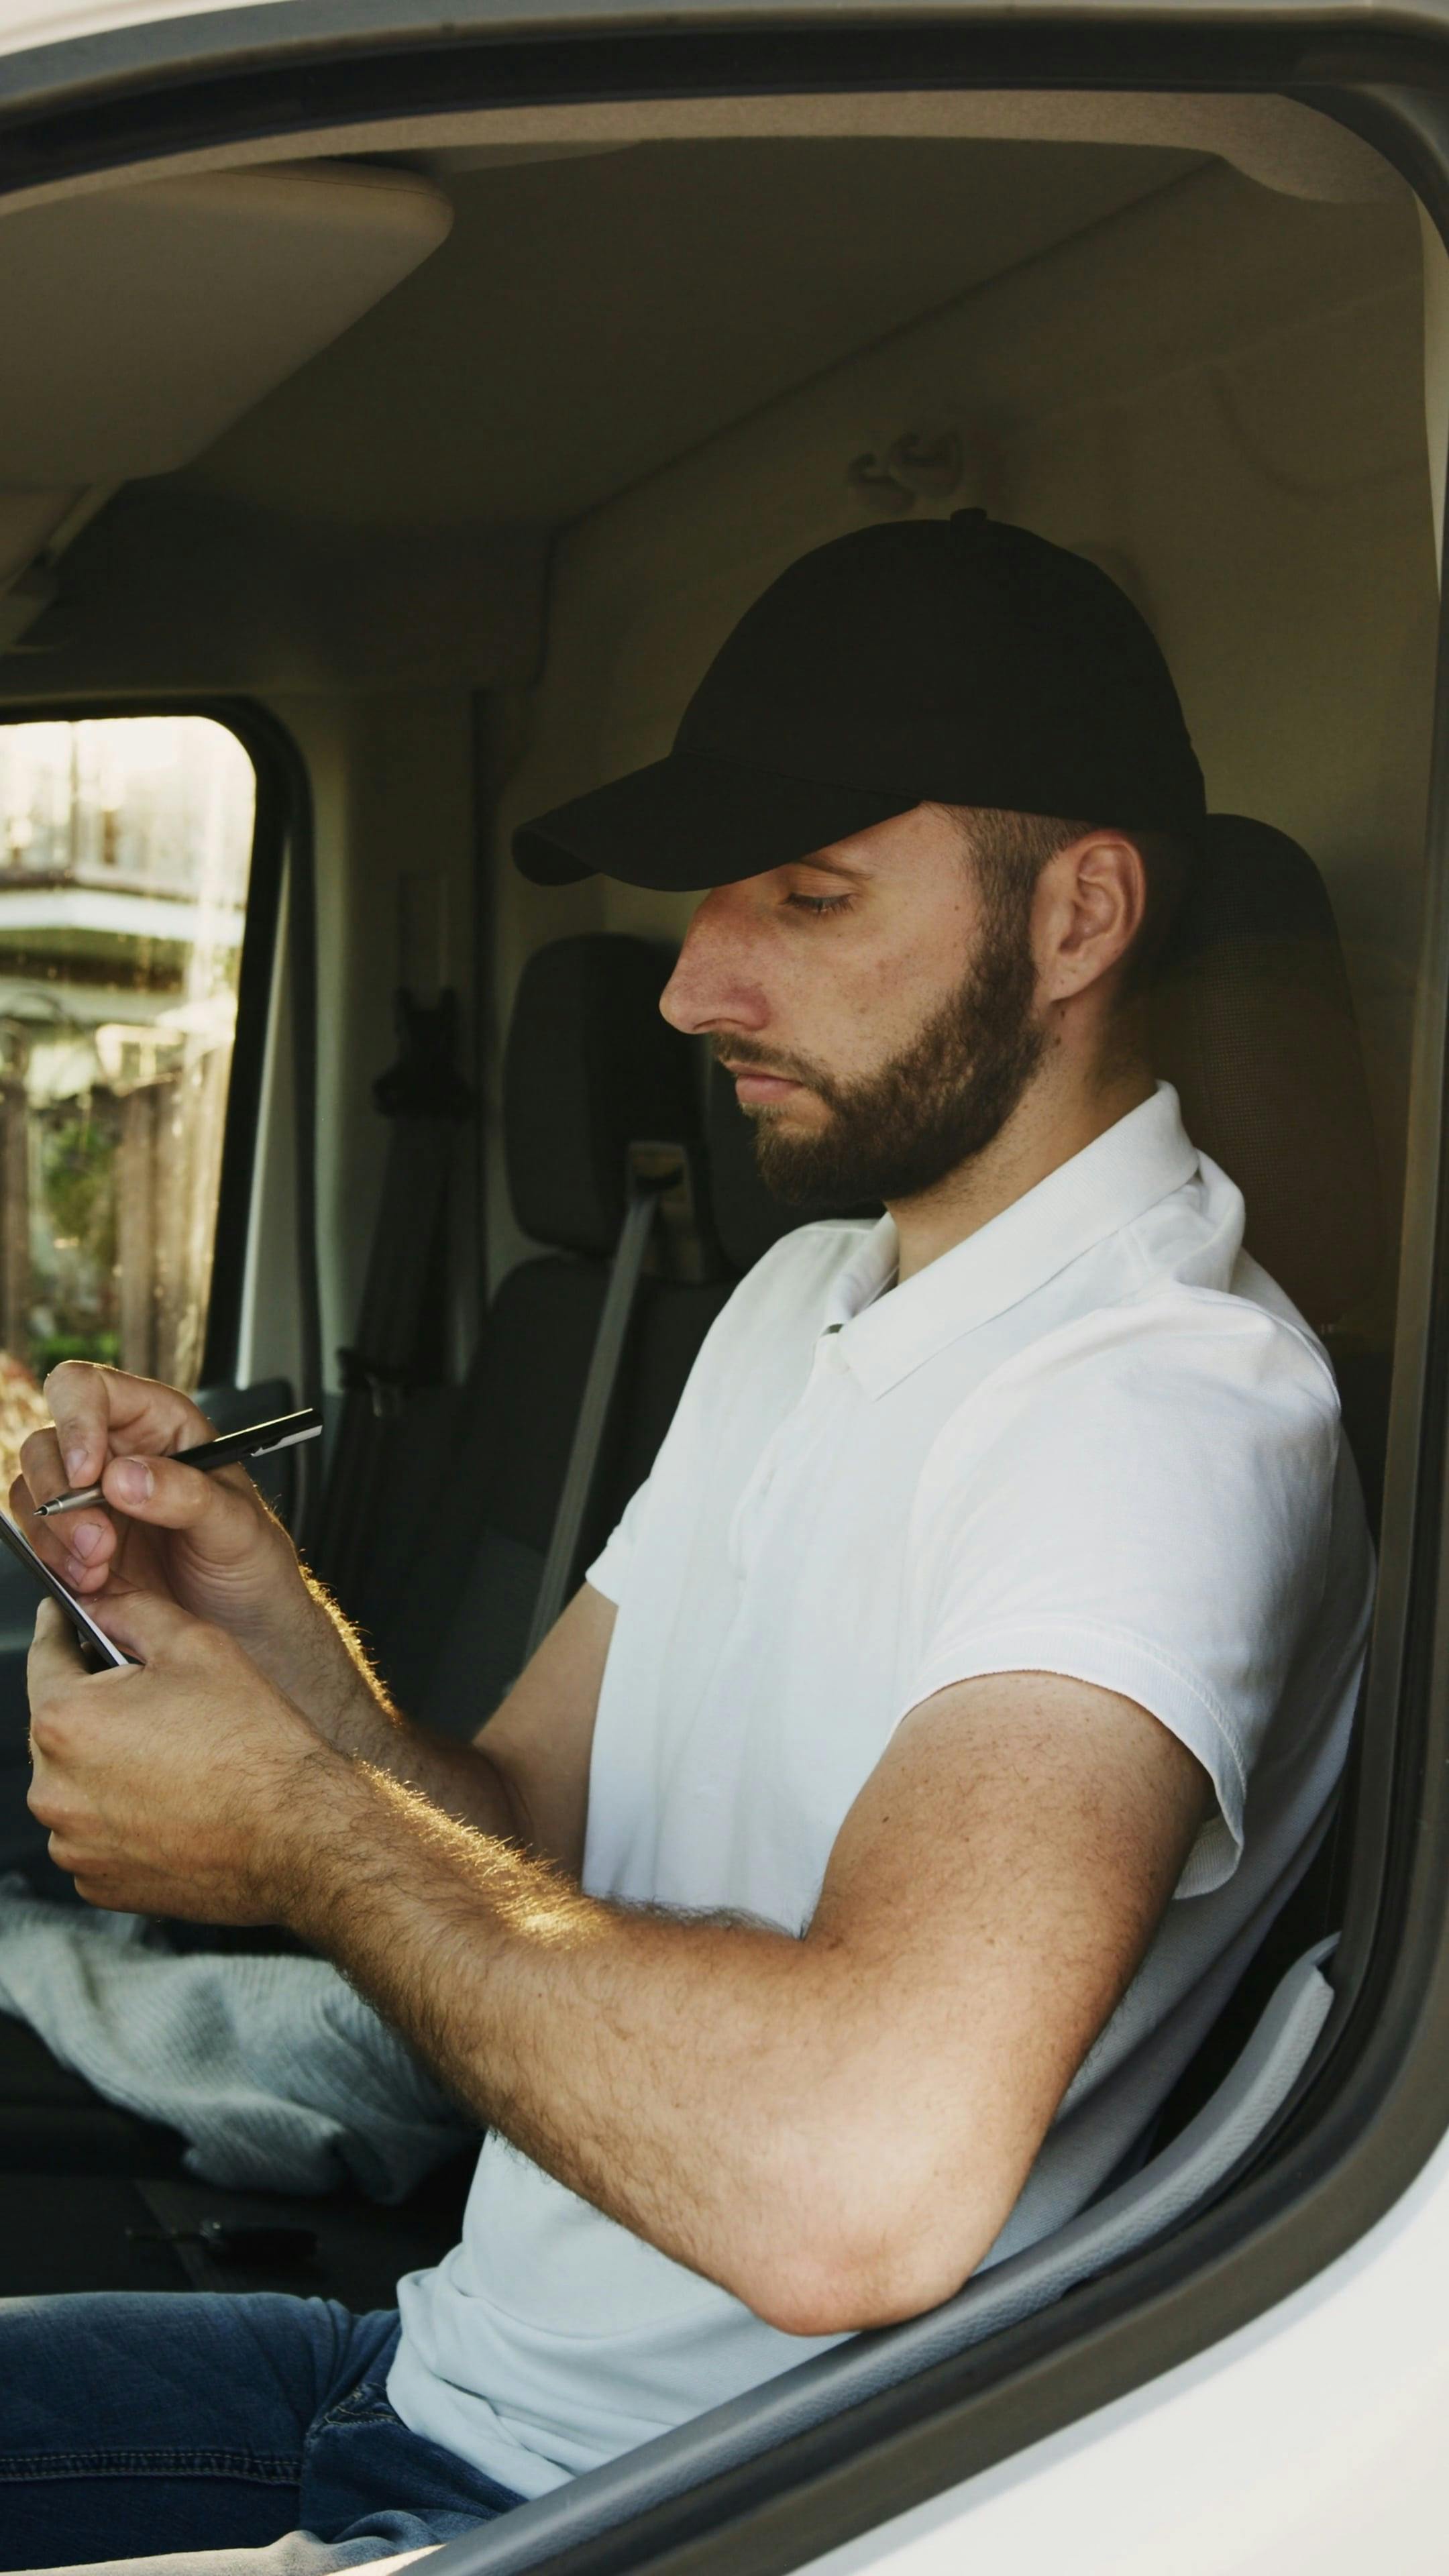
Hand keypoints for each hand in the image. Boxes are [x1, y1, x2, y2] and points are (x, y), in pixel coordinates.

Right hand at [11, 1361, 313, 1675]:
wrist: (246, 1628)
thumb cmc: (252, 1561)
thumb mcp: (239, 1524)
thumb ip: (188, 1495)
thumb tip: (124, 1476)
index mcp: (158, 1424)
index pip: (88, 1390)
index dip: (76, 1421)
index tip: (87, 1473)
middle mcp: (115, 1455)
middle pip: (45, 1445)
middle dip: (61, 1496)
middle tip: (100, 1543)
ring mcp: (90, 1503)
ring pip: (32, 1494)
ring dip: (55, 1536)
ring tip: (101, 1570)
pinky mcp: (75, 1549)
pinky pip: (36, 1542)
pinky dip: (55, 1564)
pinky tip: (95, 1585)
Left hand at [25, 1589, 336, 1921]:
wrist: (297, 1834)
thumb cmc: (255, 1743)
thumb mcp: (198, 1645)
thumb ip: (132, 1611)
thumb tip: (100, 1603)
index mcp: (67, 1721)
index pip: (44, 1656)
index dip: (61, 1628)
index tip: (66, 1619)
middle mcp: (54, 1789)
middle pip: (58, 1724)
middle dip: (96, 1705)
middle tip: (155, 1701)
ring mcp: (73, 1843)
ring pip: (75, 1782)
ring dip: (106, 1764)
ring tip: (171, 1758)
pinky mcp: (97, 1883)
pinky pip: (93, 1833)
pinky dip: (120, 1816)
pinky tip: (170, 1803)